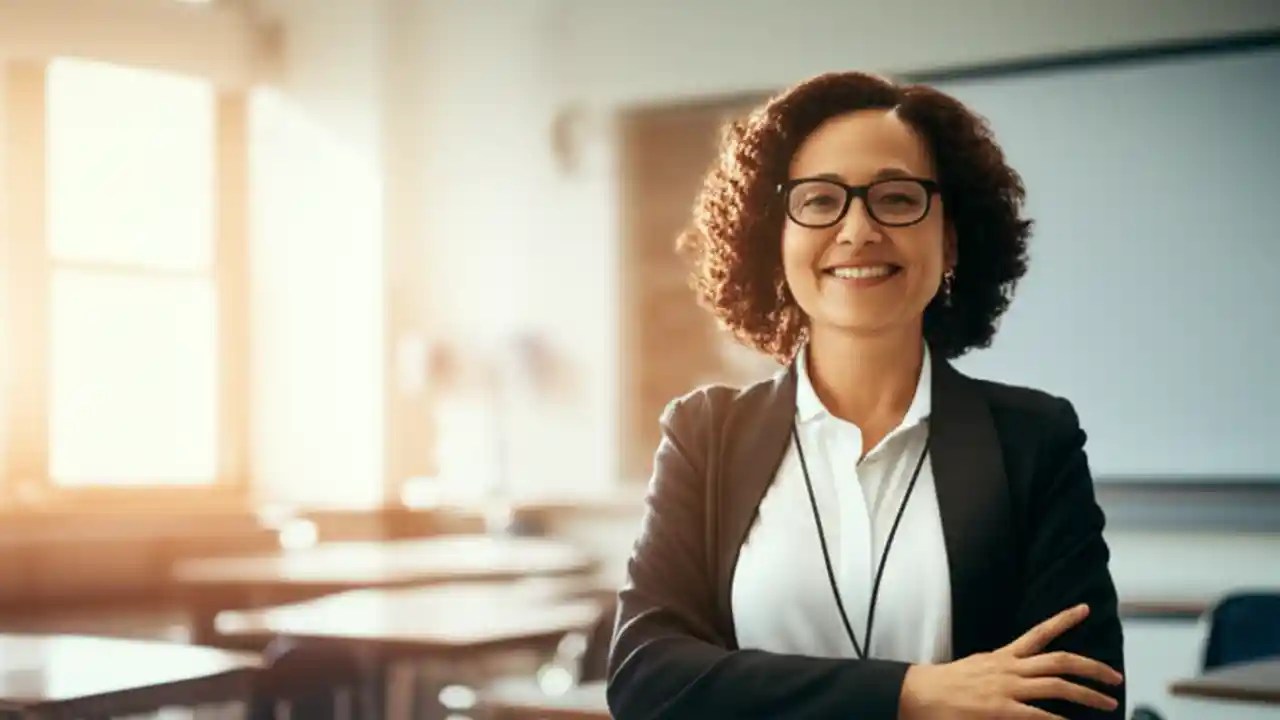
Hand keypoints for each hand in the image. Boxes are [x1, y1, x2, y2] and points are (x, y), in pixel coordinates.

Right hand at [898, 604, 1123, 718]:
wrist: (918, 694)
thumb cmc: (945, 686)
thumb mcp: (977, 669)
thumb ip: (1001, 671)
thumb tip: (1021, 676)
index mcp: (1004, 656)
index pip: (1039, 632)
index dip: (1064, 619)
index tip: (1084, 609)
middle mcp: (1010, 668)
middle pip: (1060, 660)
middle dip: (1092, 667)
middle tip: (1115, 677)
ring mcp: (1007, 689)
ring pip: (1058, 685)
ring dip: (1088, 694)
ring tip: (1108, 703)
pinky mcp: (1002, 711)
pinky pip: (1040, 715)